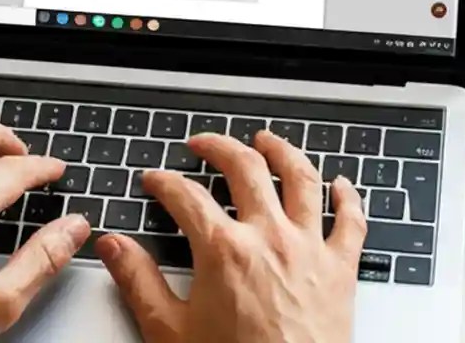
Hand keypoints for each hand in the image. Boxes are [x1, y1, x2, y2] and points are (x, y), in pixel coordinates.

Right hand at [97, 130, 366, 342]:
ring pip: (301, 179)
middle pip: (246, 168)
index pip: (186, 196)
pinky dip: (347, 197)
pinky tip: (341, 184)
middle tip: (204, 144)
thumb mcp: (169, 332)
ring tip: (267, 140)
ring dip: (283, 152)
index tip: (156, 179)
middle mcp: (270, 238)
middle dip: (219, 147)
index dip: (164, 182)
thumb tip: (113, 249)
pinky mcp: (341, 269)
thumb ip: (139, 282)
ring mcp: (310, 248)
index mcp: (224, 251)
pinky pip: (350, 220)